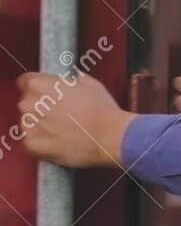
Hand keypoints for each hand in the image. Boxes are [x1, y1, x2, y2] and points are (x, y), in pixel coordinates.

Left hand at [17, 72, 133, 167]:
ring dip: (41, 126)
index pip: (25, 82)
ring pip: (29, 124)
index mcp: (38, 84)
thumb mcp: (89, 83)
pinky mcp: (32, 145)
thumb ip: (70, 80)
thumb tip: (71, 81)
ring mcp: (28, 125)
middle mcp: (28, 103)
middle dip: (40, 108)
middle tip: (62, 114)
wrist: (110, 137)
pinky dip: (43, 144)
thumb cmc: (102, 111)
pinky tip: (60, 142)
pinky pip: (32, 143)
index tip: (46, 94)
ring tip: (64, 130)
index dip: (38, 88)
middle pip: (26, 103)